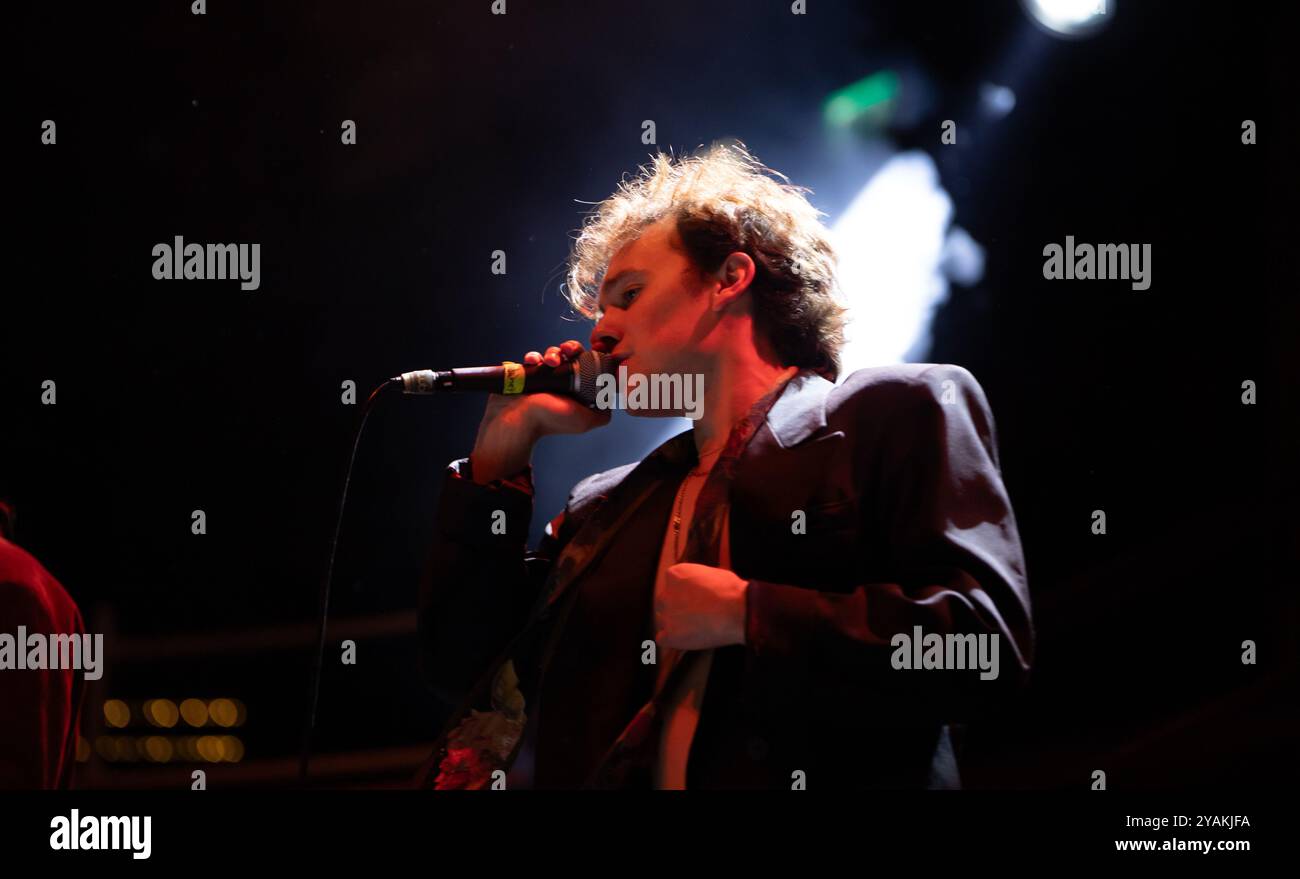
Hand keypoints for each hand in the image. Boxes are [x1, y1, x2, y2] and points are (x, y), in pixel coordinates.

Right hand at [470, 340, 610, 483]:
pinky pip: (531, 357)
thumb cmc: (551, 422)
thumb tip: (609, 403)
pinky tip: (533, 362)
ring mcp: (542, 376)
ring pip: (552, 353)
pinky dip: (533, 356)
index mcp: (576, 388)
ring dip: (552, 352)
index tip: (589, 352)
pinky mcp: (526, 372)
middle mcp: (560, 381)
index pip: (587, 365)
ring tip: (549, 362)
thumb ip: (602, 415)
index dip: (589, 356)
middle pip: (570, 353)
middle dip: (570, 347)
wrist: (519, 422)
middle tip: (568, 351)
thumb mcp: (585, 421)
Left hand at [654, 562, 748, 649]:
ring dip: (674, 624)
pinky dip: (673, 640)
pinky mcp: (669, 635)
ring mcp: (666, 615)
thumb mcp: (711, 574)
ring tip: (695, 628)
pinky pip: (663, 639)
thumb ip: (696, 580)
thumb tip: (698, 586)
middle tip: (693, 616)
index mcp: (675, 575)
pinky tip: (688, 639)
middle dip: (675, 608)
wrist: (737, 611)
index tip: (693, 600)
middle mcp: (665, 593)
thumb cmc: (731, 591)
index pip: (671, 585)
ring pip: (663, 621)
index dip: (682, 593)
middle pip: (664, 603)